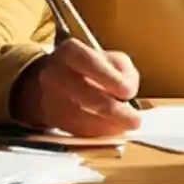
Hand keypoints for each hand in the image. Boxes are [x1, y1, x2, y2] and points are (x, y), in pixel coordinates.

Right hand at [10, 38, 141, 136]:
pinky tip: (110, 131)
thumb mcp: (111, 59)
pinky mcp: (51, 118)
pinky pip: (75, 129)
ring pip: (79, 116)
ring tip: (124, 127)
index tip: (129, 92)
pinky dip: (96, 132)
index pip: (89, 62)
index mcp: (70, 51)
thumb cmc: (91, 68)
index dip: (110, 78)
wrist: (54, 82)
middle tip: (134, 120)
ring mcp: (49, 97)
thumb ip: (125, 71)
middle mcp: (54, 73)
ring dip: (106, 125)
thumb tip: (128, 92)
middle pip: (84, 94)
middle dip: (113, 110)